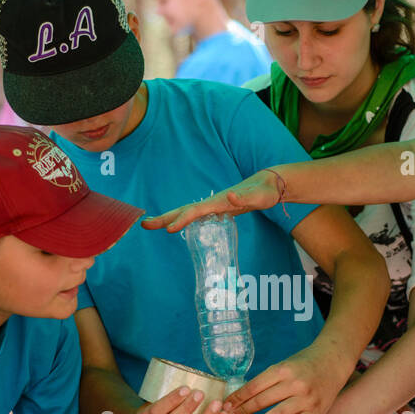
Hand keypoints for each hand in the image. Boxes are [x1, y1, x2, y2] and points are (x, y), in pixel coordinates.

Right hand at [140, 169, 281, 232]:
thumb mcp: (258, 197)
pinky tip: (175, 226)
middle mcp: (213, 203)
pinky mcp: (217, 209)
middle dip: (164, 218)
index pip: (196, 212)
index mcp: (219, 202)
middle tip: (144, 224)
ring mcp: (213, 206)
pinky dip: (182, 220)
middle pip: (184, 211)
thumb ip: (245, 199)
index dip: (182, 220)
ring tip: (153, 225)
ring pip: (187, 213)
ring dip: (169, 219)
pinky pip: (195, 216)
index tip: (169, 230)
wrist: (269, 184)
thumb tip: (230, 197)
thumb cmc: (264, 192)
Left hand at [219, 348, 342, 413]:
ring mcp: (306, 398)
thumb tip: (237, 398)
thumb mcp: (283, 367)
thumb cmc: (302, 366)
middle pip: (262, 400)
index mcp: (281, 370)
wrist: (333, 362)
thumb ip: (265, 382)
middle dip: (243, 413)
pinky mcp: (315, 411)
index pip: (253, 386)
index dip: (237, 398)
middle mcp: (293, 383)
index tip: (225, 409)